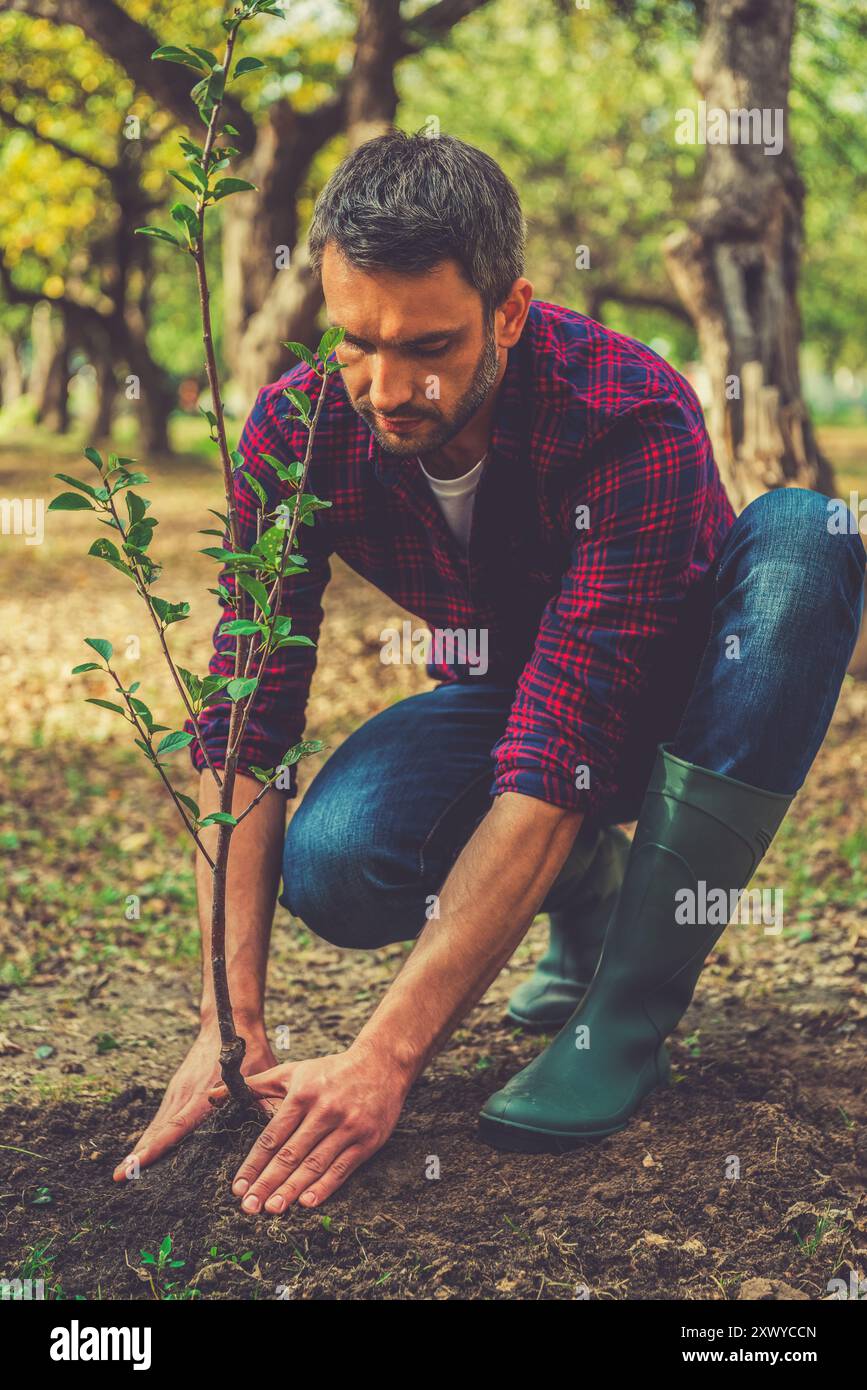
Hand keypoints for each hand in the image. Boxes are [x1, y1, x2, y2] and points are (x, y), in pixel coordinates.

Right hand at [112, 1024, 276, 1180]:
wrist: (228, 1020)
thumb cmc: (250, 1049)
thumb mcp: (264, 1077)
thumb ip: (267, 1104)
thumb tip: (279, 1133)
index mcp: (204, 1095)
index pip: (176, 1128)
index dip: (155, 1149)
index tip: (133, 1165)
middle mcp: (185, 1094)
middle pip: (159, 1130)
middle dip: (139, 1154)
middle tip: (118, 1178)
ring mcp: (178, 1089)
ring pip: (157, 1123)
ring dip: (142, 1145)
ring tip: (125, 1172)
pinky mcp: (177, 1087)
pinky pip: (162, 1115)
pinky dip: (151, 1132)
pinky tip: (144, 1148)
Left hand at [221, 1045, 409, 1212]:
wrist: (381, 1064)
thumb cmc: (331, 1070)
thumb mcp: (293, 1071)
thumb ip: (255, 1085)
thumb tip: (214, 1094)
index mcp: (303, 1094)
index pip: (272, 1136)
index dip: (253, 1164)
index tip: (238, 1186)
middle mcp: (324, 1111)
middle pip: (290, 1154)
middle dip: (267, 1183)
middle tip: (249, 1206)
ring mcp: (347, 1127)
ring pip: (314, 1165)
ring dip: (291, 1189)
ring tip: (272, 1208)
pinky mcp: (367, 1140)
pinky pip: (342, 1168)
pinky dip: (324, 1187)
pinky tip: (306, 1202)